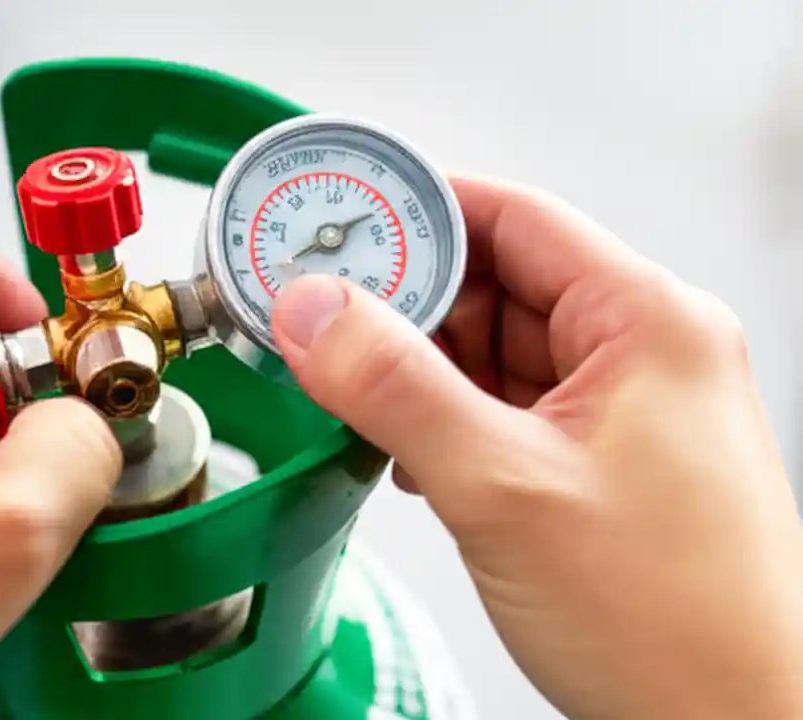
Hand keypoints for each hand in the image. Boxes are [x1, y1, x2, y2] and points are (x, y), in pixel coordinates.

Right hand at [271, 178, 802, 718]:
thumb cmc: (676, 626)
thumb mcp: (503, 487)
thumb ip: (395, 388)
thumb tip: (317, 312)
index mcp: (648, 325)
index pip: (514, 217)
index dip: (419, 212)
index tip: (338, 223)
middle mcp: (643, 356)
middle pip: (497, 285)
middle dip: (407, 308)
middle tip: (324, 323)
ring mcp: (623, 414)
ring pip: (493, 354)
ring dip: (421, 376)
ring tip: (360, 399)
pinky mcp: (599, 466)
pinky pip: (505, 411)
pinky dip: (448, 423)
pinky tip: (412, 453)